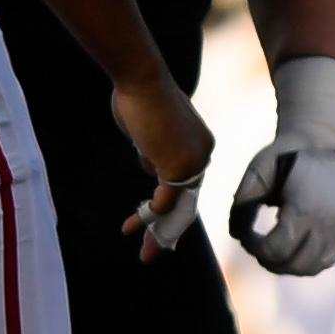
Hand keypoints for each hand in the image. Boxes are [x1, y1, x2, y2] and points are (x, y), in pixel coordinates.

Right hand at [112, 72, 214, 260]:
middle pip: (187, 202)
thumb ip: (152, 150)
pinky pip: (164, 201)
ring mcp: (193, 162)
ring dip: (158, 232)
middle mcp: (203, 154)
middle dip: (169, 231)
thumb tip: (148, 165)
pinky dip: (148, 216)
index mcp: (200, 144)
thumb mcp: (148, 130)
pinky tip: (131, 227)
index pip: (186, 184)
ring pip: (176, 208)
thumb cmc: (139, 96)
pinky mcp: (178, 167)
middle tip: (153, 252)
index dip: (169, 206)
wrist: (141, 79)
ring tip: (145, 254)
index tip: (150, 220)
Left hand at [231, 56, 334, 276]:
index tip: (246, 236)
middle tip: (256, 245)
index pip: (277, 249)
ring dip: (288, 265)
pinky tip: (293, 247)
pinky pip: (326, 260)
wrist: (322, 141)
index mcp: (306, 207)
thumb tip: (236, 235)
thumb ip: (242, 204)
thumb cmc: (285, 155)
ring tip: (273, 250)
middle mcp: (328, 222)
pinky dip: (308, 261)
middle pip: (294, 264)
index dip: (255, 248)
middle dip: (269, 260)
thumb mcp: (257, 171)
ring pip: (312, 267)